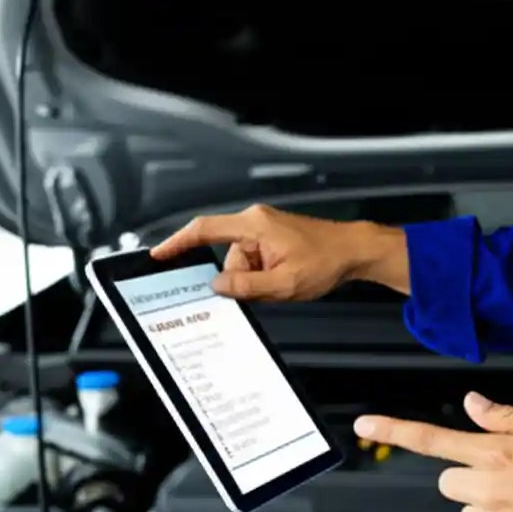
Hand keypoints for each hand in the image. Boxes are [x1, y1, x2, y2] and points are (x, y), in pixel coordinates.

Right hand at [149, 204, 409, 300]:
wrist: (354, 251)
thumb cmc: (326, 261)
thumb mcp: (284, 284)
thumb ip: (246, 286)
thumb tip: (217, 286)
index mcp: (253, 226)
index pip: (204, 230)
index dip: (177, 243)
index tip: (158, 255)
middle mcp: (255, 222)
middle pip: (227, 258)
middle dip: (241, 280)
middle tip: (269, 289)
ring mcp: (264, 229)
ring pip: (242, 264)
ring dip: (257, 280)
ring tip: (285, 283)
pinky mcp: (272, 237)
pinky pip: (255, 261)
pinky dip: (264, 275)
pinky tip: (285, 279)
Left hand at [354, 393, 512, 511]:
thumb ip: (508, 416)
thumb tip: (472, 403)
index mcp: (499, 454)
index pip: (433, 440)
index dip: (393, 430)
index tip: (364, 425)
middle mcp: (490, 491)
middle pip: (448, 482)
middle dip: (469, 476)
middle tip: (509, 475)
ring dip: (489, 507)